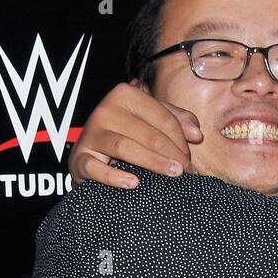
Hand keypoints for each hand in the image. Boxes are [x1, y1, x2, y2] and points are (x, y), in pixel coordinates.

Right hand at [69, 81, 202, 187]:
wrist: (90, 155)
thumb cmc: (127, 135)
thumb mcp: (151, 120)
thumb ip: (175, 120)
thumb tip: (197, 134)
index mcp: (125, 95)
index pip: (163, 118)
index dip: (181, 141)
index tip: (190, 161)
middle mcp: (105, 110)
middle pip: (148, 134)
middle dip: (172, 154)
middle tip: (186, 172)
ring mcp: (91, 135)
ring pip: (125, 147)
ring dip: (153, 162)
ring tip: (173, 176)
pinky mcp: (80, 159)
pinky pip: (95, 168)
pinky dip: (114, 177)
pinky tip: (133, 183)